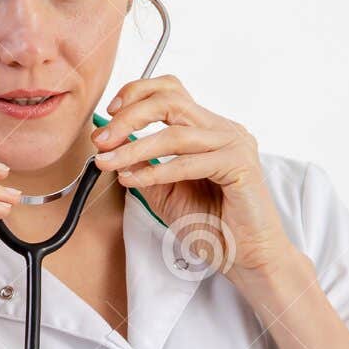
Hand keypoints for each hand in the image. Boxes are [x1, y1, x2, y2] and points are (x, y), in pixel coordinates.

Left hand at [92, 75, 299, 288]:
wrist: (247, 258)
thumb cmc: (213, 227)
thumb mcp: (166, 192)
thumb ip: (144, 168)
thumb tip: (111, 148)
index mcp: (209, 128)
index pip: (171, 90)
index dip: (136, 94)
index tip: (109, 115)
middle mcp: (223, 129)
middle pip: (170, 100)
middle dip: (128, 117)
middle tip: (101, 140)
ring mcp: (234, 144)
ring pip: (174, 132)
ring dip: (134, 148)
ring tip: (108, 163)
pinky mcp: (239, 165)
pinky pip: (188, 162)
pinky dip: (156, 172)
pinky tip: (134, 181)